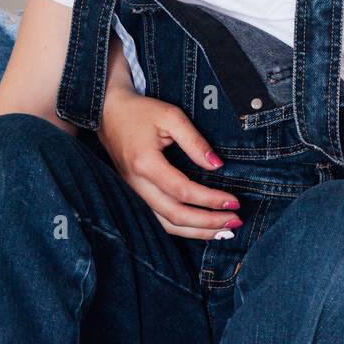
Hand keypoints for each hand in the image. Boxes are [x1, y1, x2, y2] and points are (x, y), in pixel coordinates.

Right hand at [97, 85, 242, 237]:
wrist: (108, 113)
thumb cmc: (140, 111)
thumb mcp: (171, 116)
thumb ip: (194, 141)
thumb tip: (217, 165)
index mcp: (145, 163)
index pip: (183, 190)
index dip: (210, 199)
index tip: (234, 201)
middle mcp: (137, 184)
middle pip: (175, 215)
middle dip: (208, 222)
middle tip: (234, 221)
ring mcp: (133, 192)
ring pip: (165, 224)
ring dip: (196, 231)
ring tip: (223, 232)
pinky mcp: (135, 194)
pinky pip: (158, 219)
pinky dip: (182, 227)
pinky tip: (200, 228)